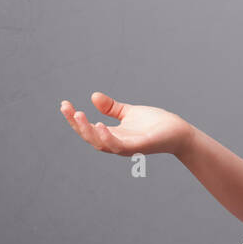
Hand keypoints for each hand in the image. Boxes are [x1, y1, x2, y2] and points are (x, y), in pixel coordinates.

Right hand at [59, 92, 193, 157]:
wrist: (178, 132)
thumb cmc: (155, 124)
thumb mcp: (129, 112)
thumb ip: (112, 108)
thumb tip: (93, 96)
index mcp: (112, 135)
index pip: (88, 129)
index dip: (74, 119)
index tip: (64, 104)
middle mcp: (116, 143)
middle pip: (89, 137)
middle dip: (76, 124)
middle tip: (67, 108)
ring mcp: (126, 147)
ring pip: (100, 143)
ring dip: (88, 130)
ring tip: (79, 115)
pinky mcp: (139, 147)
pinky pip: (119, 146)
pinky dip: (108, 138)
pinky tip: (100, 125)